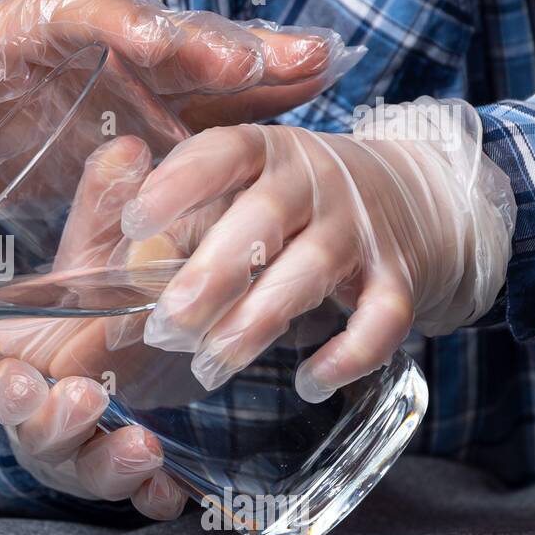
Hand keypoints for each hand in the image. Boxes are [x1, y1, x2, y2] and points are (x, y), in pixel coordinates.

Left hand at [0, 0, 358, 344]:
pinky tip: (290, 104)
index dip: (113, 23)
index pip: (59, 12)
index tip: (161, 41)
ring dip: (237, 66)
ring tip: (317, 69)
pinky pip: (165, 96)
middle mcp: (40, 48)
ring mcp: (70, 73)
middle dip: (206, 43)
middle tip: (283, 59)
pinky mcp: (88, 105)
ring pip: (166, 61)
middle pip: (136, 30)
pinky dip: (223, 100)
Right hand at [0, 135, 191, 517]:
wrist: (119, 360)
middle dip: (56, 424)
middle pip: (36, 437)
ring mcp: (85, 452)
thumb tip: (126, 148)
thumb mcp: (95, 259)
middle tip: (85, 400)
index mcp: (25, 366)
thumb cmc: (91, 309)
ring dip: (109, 465)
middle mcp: (46, 416)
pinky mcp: (127, 475)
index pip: (1, 382)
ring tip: (143, 447)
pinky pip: (138, 500)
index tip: (18, 378)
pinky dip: (152, 498)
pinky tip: (174, 493)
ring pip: (85, 472)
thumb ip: (102, 213)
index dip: (5, 387)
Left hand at [124, 99, 515, 400]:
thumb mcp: (243, 188)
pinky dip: (347, 356)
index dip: (176, 185)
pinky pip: (380, 320)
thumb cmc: (296, 202)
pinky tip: (308, 383)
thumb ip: (182, 220)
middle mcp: (316, 180)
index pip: (222, 152)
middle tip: (164, 327)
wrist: (419, 195)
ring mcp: (362, 227)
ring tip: (210, 367)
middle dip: (209, 277)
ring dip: (257, 323)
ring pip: (310, 272)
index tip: (132, 225)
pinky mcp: (402, 276)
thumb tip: (115, 268)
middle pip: (261, 220)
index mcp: (266, 150)